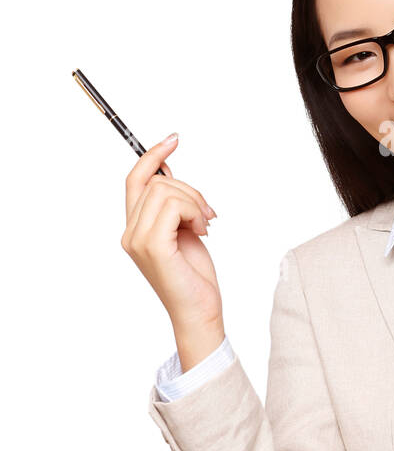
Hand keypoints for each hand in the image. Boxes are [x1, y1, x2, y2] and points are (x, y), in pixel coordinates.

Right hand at [121, 135, 223, 353]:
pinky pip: (173, 206)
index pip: (135, 179)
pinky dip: (194, 212)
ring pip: (167, 191)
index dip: (152, 155)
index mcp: (134, 227)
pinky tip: (203, 230)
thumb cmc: (193, 276)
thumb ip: (173, 204)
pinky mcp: (153, 247)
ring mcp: (138, 240)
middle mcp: (130, 232)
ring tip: (205, 224)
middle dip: (190, 190)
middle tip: (207, 214)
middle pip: (158, 182)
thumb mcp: (184, 229)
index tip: (173, 140)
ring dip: (195, 202)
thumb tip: (170, 171)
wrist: (199, 311)